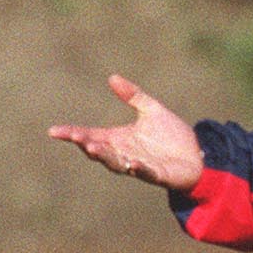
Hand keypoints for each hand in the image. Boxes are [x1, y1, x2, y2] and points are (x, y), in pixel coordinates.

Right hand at [48, 75, 204, 190]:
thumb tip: (112, 77)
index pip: (90, 135)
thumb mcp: (151, 110)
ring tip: (92, 148)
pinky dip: (139, 169)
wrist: (198, 155)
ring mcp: (139, 165)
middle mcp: (124, 153)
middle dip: (87, 143)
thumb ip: (133, 96)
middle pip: (99, 150)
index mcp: (119, 139)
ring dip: (105, 156)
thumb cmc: (172, 136)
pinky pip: (145, 173)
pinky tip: (133, 164)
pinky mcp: (157, 174)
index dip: (72, 134)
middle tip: (76, 136)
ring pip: (117, 163)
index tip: (54, 131)